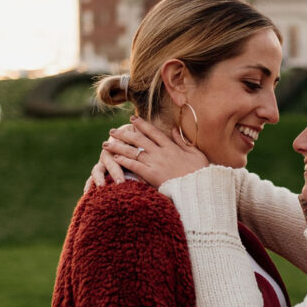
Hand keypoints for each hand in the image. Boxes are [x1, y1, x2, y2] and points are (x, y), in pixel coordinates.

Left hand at [84, 118, 208, 192]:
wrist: (199, 187)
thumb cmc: (200, 172)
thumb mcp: (195, 153)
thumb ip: (182, 141)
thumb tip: (174, 130)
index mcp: (171, 146)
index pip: (153, 132)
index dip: (141, 124)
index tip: (131, 119)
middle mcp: (161, 152)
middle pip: (139, 139)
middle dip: (124, 134)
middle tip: (112, 131)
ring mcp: (156, 163)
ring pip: (133, 151)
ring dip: (118, 147)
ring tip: (106, 144)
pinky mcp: (152, 175)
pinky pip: (135, 166)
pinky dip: (124, 161)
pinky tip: (114, 158)